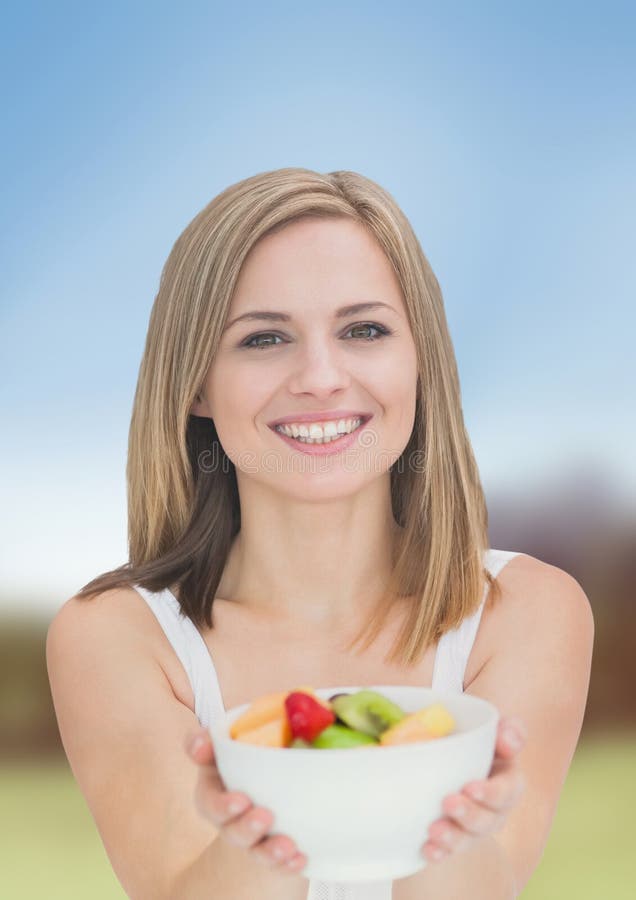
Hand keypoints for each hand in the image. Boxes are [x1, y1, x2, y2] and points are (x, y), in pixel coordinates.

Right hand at [185, 728, 307, 873]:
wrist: (278, 807)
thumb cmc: (271, 763)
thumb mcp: (272, 739)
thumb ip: (281, 719)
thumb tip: (310, 698)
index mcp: (219, 767)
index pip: (200, 753)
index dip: (198, 748)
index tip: (204, 745)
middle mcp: (224, 802)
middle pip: (217, 810)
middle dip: (232, 812)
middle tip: (256, 810)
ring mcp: (244, 831)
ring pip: (245, 843)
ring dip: (263, 846)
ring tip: (285, 844)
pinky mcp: (267, 854)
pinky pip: (272, 864)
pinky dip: (285, 864)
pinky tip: (300, 859)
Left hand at [422, 716, 526, 862]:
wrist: (447, 756)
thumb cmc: (471, 736)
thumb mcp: (489, 728)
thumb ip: (507, 730)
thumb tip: (508, 738)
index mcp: (507, 778)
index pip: (509, 789)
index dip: (493, 792)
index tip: (470, 787)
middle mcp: (495, 808)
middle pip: (490, 819)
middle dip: (470, 814)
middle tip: (448, 803)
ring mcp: (474, 826)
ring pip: (470, 838)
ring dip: (454, 836)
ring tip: (434, 830)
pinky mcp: (454, 837)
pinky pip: (449, 851)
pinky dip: (439, 852)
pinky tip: (428, 849)